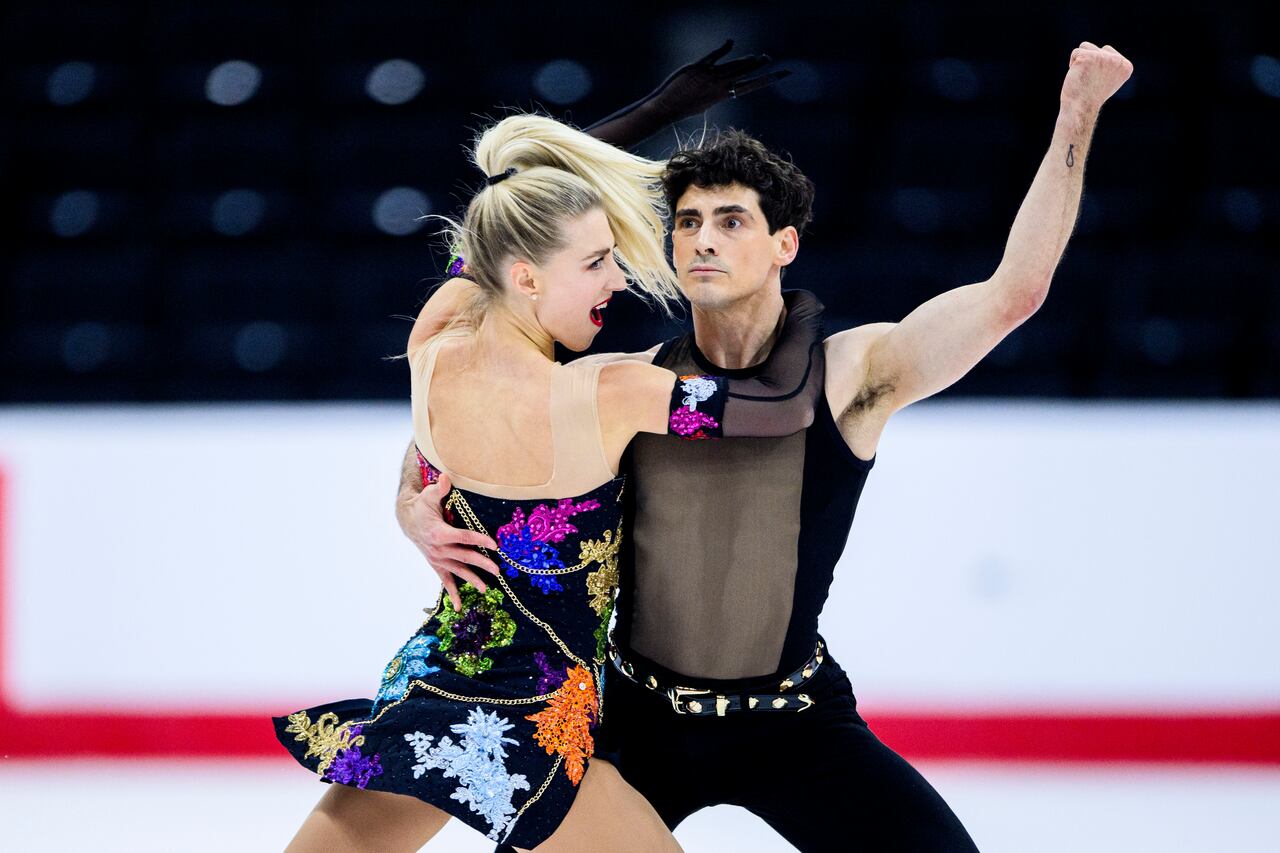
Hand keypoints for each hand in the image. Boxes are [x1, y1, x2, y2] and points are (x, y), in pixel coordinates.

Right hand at [401, 472, 499, 610]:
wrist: (407, 520)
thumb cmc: (421, 506)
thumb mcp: (428, 495)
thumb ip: (439, 488)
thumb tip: (446, 478)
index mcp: (439, 533)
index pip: (463, 537)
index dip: (479, 540)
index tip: (495, 545)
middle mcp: (438, 549)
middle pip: (464, 557)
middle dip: (482, 564)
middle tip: (497, 570)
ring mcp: (437, 558)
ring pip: (458, 571)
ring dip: (472, 580)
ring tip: (486, 589)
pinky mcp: (436, 564)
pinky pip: (445, 581)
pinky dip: (452, 594)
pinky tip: (460, 606)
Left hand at [651, 39, 790, 117]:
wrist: (668, 107)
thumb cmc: (684, 106)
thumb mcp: (704, 102)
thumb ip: (716, 93)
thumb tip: (724, 88)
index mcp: (723, 95)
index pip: (750, 87)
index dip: (766, 80)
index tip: (779, 75)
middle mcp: (721, 85)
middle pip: (744, 73)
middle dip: (757, 66)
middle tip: (768, 59)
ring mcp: (711, 75)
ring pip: (734, 65)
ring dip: (746, 60)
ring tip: (757, 57)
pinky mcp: (700, 67)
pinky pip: (716, 55)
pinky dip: (725, 48)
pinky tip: (731, 42)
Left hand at [1061, 42, 1133, 113]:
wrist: (1081, 108)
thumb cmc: (1092, 96)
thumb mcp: (1109, 79)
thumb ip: (1110, 65)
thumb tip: (1105, 51)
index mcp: (1126, 66)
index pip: (1107, 51)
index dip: (1097, 65)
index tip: (1097, 81)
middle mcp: (1117, 60)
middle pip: (1097, 48)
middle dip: (1089, 62)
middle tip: (1089, 80)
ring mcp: (1102, 58)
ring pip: (1086, 46)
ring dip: (1080, 60)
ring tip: (1083, 76)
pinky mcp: (1087, 57)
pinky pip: (1075, 53)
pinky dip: (1072, 64)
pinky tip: (1076, 76)